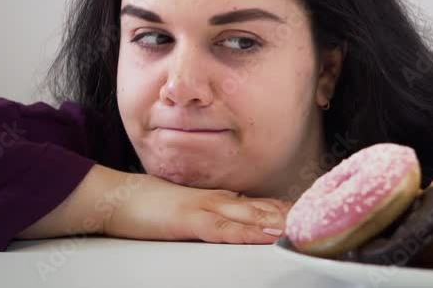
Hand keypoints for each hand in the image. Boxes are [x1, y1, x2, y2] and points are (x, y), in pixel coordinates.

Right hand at [17, 164, 291, 244]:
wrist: (115, 196)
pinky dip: (247, 232)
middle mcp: (216, 200)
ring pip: (249, 216)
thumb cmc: (146, 204)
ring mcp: (204, 208)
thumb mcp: (185, 207)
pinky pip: (224, 229)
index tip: (308, 212)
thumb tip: (233, 215)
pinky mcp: (189, 221)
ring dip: (277, 222)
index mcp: (215, 198)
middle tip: (318, 219)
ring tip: (302, 227)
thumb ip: (210, 212)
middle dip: (289, 214)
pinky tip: (265, 235)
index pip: (258, 202)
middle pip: (261, 207)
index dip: (284, 207)